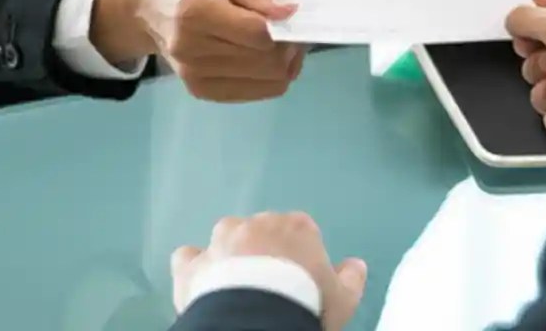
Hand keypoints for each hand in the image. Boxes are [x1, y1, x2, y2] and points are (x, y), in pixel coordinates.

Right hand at [90, 0, 306, 101]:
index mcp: (194, 11)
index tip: (290, 12)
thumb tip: (289, 10)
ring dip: (285, 62)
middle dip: (290, 46)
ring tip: (280, 40)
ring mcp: (195, 75)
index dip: (284, 26)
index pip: (257, 34)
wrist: (147, 9)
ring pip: (268, 81)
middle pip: (266, 61)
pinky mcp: (201, 91)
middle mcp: (192, 49)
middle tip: (291, 28)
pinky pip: (258, 92)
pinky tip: (266, 56)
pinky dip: (272, 76)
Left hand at [172, 213, 367, 330]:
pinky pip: (189, 257)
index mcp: (297, 226)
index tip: (301, 279)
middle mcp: (257, 224)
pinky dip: (194, 266)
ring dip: (230, 253)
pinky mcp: (193, 264)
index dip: (300, 256)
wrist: (258, 322)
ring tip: (236, 285)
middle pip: (262, 231)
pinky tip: (200, 283)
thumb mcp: (343, 298)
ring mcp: (221, 240)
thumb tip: (356, 265)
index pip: (301, 231)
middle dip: (264, 251)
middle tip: (270, 284)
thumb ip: (351, 278)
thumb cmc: (306, 304)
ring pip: (226, 238)